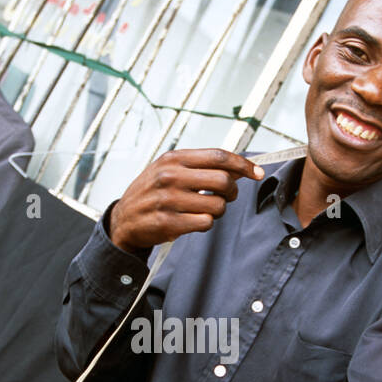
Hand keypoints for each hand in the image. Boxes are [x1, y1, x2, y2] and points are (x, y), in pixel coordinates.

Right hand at [109, 148, 264, 251]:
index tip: (257, 172)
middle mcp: (170, 176)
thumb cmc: (153, 192)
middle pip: (223, 181)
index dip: (243, 165)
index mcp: (173, 158)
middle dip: (232, 192)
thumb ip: (201, 166)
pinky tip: (192, 221)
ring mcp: (168, 200)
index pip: (218, 157)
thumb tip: (239, 167)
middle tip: (226, 197)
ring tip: (203, 210)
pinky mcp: (167, 222)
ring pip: (217, 205)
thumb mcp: (171, 169)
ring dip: (218, 211)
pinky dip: (205, 224)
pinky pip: (205, 223)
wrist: (124, 219)